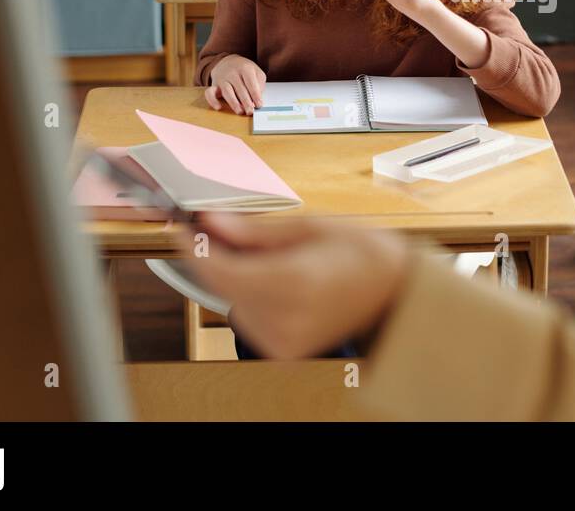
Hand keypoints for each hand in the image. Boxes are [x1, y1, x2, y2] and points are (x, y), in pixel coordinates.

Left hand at [182, 214, 411, 359]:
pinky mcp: (283, 353)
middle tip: (223, 230)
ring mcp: (284, 342)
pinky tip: (278, 282)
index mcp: (295, 283)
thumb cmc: (361, 253)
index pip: (221, 270)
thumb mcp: (310, 227)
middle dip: (216, 257)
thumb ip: (254, 231)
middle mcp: (287, 319)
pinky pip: (248, 318)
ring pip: (232, 302)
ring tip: (271, 259)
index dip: (194, 248)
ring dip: (236, 277)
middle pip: (223, 287)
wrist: (393, 292)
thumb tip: (211, 222)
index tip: (181, 227)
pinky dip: (251, 297)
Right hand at [204, 54, 265, 114]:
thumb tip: (258, 98)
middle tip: (250, 111)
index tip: (259, 105)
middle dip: (246, 102)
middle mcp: (232, 73)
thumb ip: (259, 84)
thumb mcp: (256, 72)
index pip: (251, 83)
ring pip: (227, 91)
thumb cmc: (244, 70)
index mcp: (245, 68)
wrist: (228, 62)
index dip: (255, 95)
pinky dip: (212, 101)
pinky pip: (209, 93)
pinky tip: (218, 107)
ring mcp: (222, 79)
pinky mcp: (214, 85)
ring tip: (240, 111)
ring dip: (233, 103)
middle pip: (240, 88)